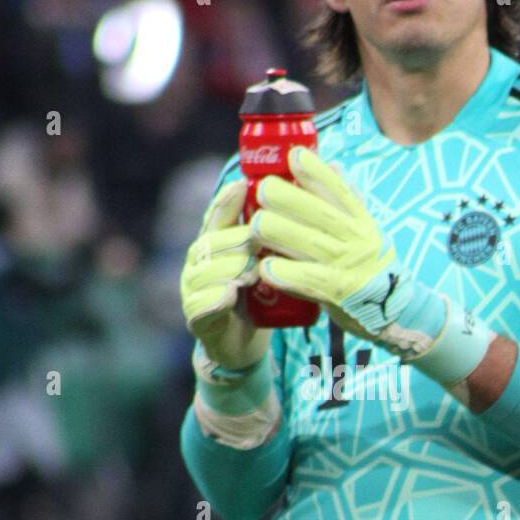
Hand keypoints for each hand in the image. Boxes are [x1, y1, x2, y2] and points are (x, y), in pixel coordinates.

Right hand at [180, 177, 269, 369]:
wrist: (244, 343)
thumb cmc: (260, 294)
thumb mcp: (270, 260)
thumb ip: (278, 229)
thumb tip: (326, 176)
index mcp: (215, 242)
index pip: (216, 215)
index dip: (227, 201)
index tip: (241, 186)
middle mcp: (199, 261)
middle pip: (213, 241)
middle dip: (238, 241)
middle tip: (261, 246)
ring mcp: (193, 289)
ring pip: (206, 271)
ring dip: (230, 270)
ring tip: (252, 273)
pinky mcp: (196, 317)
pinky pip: (200, 304)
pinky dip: (215, 298)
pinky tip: (229, 295)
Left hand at [249, 147, 416, 343]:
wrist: (396, 310)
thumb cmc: (371, 265)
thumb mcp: (367, 230)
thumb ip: (348, 201)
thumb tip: (334, 165)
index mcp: (360, 221)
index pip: (339, 189)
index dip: (316, 171)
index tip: (294, 155)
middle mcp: (356, 239)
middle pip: (320, 213)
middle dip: (289, 198)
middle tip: (263, 190)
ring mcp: (347, 265)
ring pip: (310, 243)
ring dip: (280, 232)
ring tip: (256, 226)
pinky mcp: (338, 292)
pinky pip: (308, 279)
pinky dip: (286, 273)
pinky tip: (265, 267)